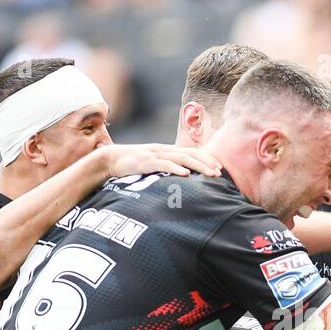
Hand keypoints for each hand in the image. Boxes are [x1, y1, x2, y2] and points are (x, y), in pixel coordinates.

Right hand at [100, 143, 221, 177]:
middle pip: (190, 154)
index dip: (207, 159)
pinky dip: (176, 169)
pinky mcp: (146, 162)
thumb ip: (165, 169)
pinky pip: (164, 165)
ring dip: (198, 166)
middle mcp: (164, 150)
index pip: (192, 152)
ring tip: (210, 173)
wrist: (110, 159)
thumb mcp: (152, 165)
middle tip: (220, 172)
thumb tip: (180, 179)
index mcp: (167, 151)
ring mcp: (155, 155)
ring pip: (181, 158)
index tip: (219, 168)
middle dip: (207, 162)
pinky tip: (186, 174)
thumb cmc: (132, 165)